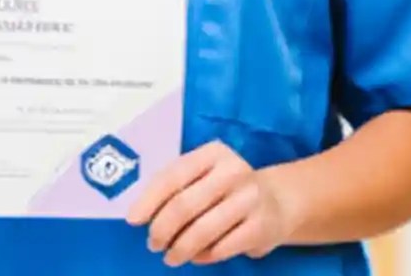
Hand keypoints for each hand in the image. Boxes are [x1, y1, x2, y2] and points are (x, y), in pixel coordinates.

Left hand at [126, 141, 297, 267]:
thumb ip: (176, 187)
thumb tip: (140, 215)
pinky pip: (222, 247)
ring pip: (202, 230)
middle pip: (184, 205)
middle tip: (153, 244)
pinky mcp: (262, 226)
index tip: (133, 221)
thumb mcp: (203, 175)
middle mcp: (234, 171)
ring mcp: (250, 198)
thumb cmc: (225, 188)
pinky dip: (204, 255)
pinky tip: (197, 256)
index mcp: (213, 153)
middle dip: (162, 229)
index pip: (172, 176)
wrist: (277, 200)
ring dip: (180, 248)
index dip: (149, 200)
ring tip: (171, 257)